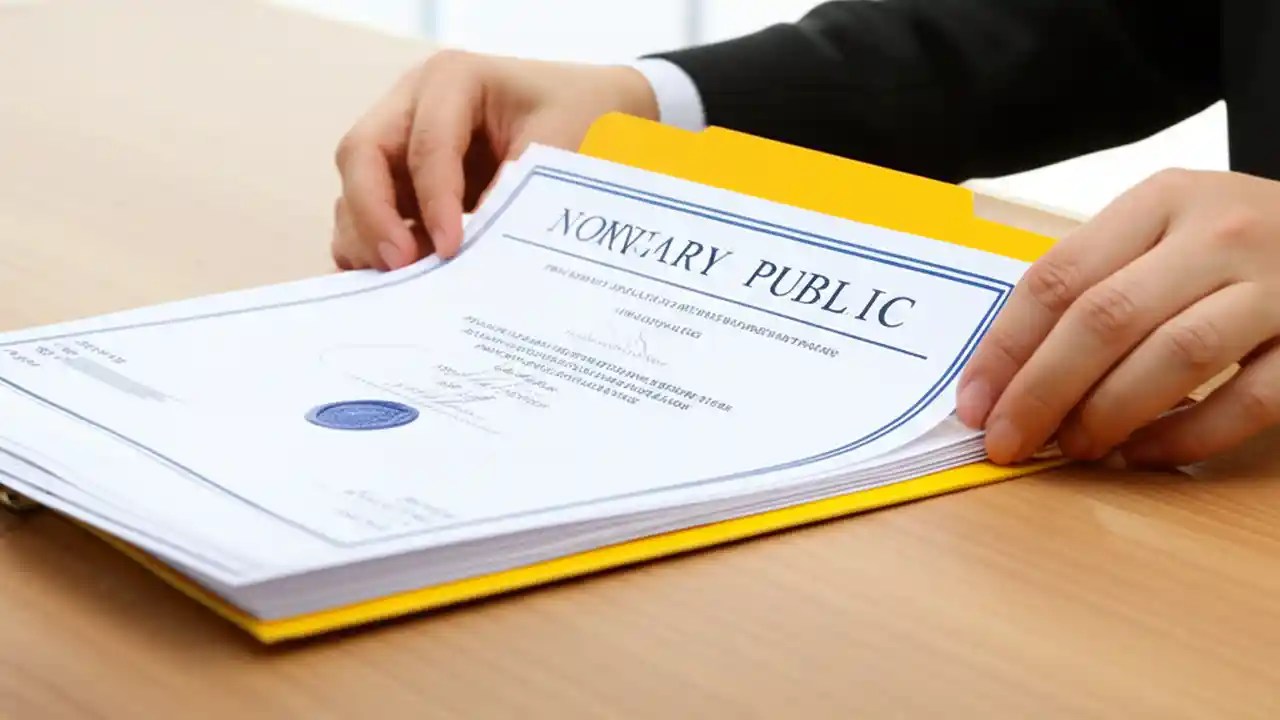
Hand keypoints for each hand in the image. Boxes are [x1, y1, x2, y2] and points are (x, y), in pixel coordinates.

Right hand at [331, 51, 658, 270]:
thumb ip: (518, 189)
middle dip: (373, 215)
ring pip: (355, 189)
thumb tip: (472, 250)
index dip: (434, 199)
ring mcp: (400, 143)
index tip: (451, 249)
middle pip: (361, 155)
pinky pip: (367, 215)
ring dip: (368, 238)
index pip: (426, 144)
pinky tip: (397, 284)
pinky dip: (373, 248)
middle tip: (402, 267)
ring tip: (404, 283)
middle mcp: (411, 105)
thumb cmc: (577, 115)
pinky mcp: (401, 181)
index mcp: (452, 79)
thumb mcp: (561, 143)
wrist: (591, 112)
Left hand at [956, 169, 1279, 466]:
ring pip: (1175, 357)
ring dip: (1108, 414)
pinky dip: (1186, 437)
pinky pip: (1247, 401)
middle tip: (1007, 442)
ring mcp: (1279, 284)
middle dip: (1041, 391)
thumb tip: (1007, 378)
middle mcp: (1219, 234)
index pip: (1060, 277)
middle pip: (1106, 318)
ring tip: (1071, 449)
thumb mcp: (1166, 232)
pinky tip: (1142, 455)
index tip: (973, 403)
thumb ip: (1098, 283)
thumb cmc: (1236, 244)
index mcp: (1162, 201)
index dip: (1005, 348)